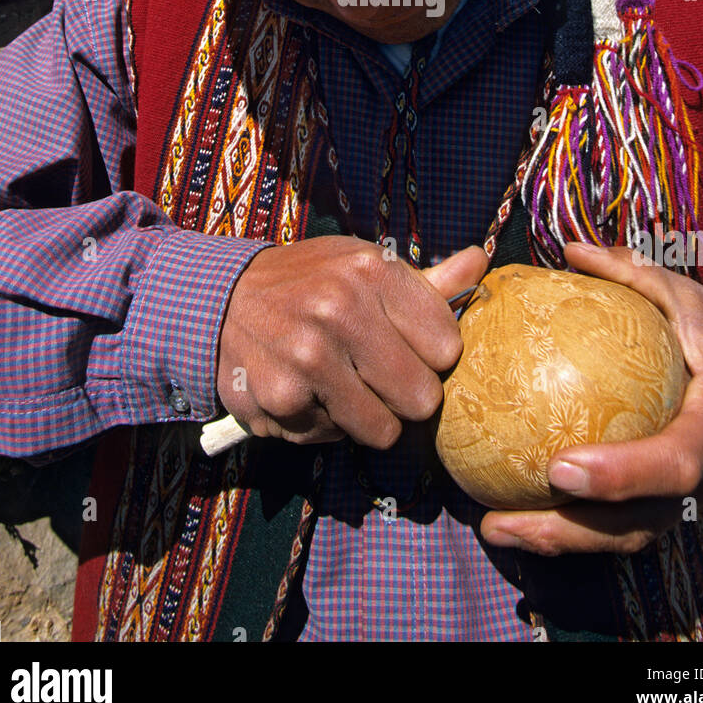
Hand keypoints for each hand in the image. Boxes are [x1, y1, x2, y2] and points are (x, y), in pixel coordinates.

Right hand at [216, 236, 486, 447]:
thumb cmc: (310, 283)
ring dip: (368, 416)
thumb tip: (479, 263)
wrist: (222, 299)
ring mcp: (308, 358)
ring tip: (341, 383)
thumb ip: (426, 279)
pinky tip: (305, 391)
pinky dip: (324, 424)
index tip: (408, 346)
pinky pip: (335, 439)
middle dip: (406, 394)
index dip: (431, 355)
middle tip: (378, 374)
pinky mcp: (280, 399)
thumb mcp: (363, 266)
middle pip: (423, 398)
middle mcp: (340, 310)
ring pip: (384, 431)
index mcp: (371, 271)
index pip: (448, 348)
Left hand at [480, 242, 702, 555]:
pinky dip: (575, 529)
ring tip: (495, 527)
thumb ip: (634, 274)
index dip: (622, 474)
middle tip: (501, 521)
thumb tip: (571, 251)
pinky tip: (518, 515)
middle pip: (646, 520)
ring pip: (633, 536)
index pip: (677, 460)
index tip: (558, 469)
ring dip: (562, 541)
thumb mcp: (689, 297)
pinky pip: (626, 527)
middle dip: (573, 530)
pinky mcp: (677, 509)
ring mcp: (698, 502)